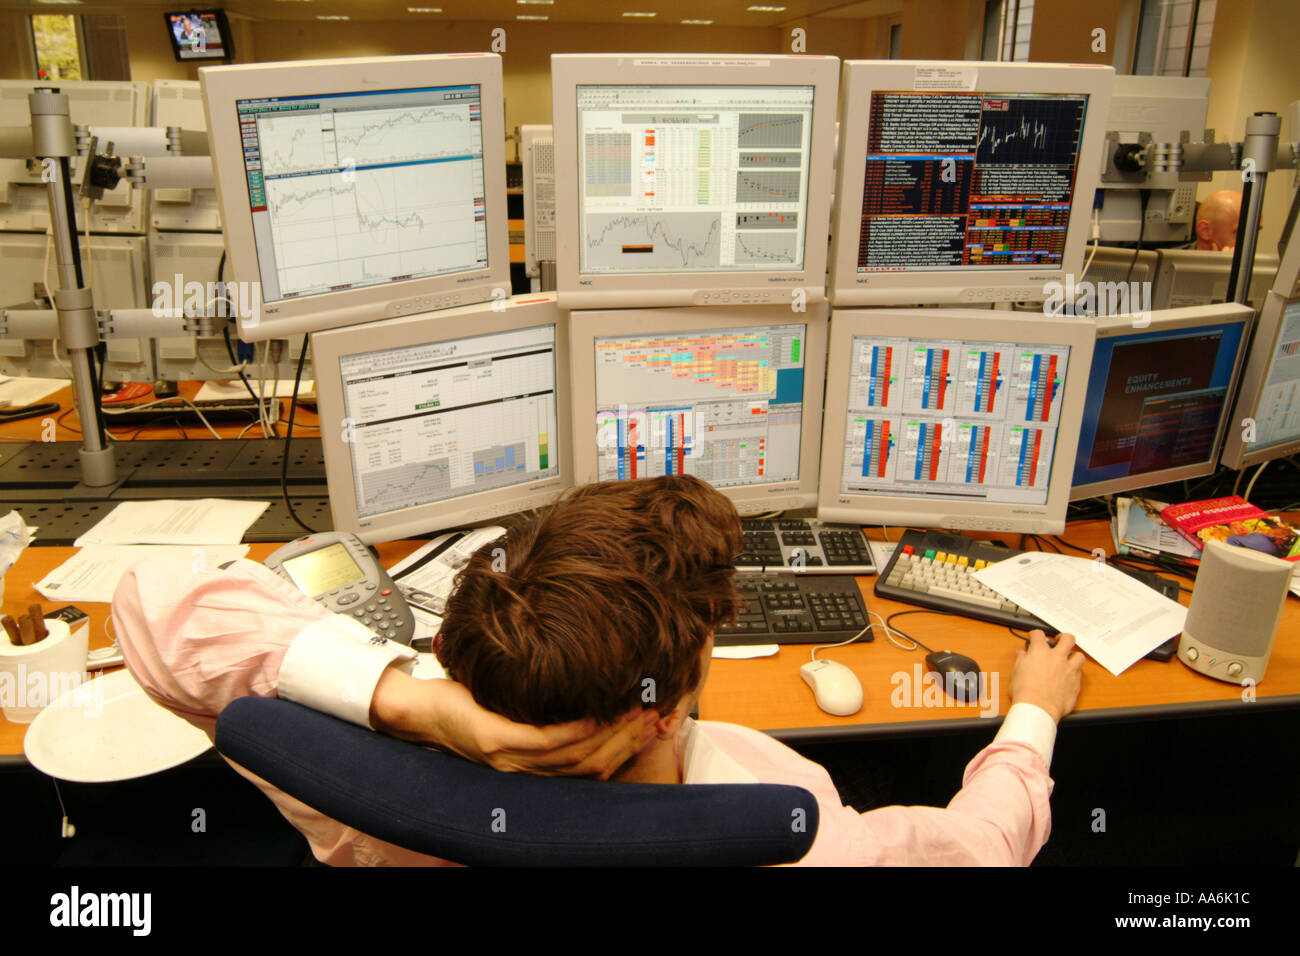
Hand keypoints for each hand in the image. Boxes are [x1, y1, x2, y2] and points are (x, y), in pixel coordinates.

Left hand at [370, 667, 658, 778]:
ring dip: (613, 735)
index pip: (594, 767)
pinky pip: (545, 742)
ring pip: (577, 757)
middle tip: (658, 717)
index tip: (655, 726)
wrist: (419, 711)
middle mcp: (526, 772)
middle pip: (594, 765)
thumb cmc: (468, 707)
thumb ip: (549, 711)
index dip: (629, 749)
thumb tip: (589, 689)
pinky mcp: (496, 743)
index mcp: (534, 768)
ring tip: (637, 712)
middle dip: (631, 740)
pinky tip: (595, 716)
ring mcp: (512, 762)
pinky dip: (576, 730)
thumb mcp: (516, 711)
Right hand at [1009, 630, 1084, 722]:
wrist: (1038, 708)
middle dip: (1063, 638)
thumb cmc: (1025, 692)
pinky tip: (1070, 676)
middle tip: (1059, 641)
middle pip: (1067, 639)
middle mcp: (1057, 657)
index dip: (1035, 634)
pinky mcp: (1076, 682)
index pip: (1039, 634)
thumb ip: (1021, 660)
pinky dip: (1075, 672)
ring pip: (1079, 655)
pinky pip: (1080, 673)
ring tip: (1070, 658)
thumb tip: (1021, 654)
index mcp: (1040, 652)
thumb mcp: (1017, 672)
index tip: (1034, 637)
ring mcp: (1069, 669)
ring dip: (1074, 656)